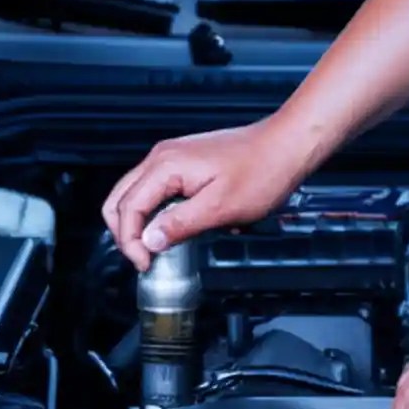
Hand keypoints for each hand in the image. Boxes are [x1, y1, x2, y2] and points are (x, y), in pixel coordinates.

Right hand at [101, 117, 312, 271]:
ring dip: (140, 222)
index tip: (144, 263)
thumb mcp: (221, 207)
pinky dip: (157, 211)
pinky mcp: (186, 162)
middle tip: (144, 259)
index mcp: (166, 166)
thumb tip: (149, 241)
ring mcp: (173, 158)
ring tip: (157, 248)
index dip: (129, 241)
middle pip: (121, 198)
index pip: (127, 207)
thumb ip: (181, 224)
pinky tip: (176, 227)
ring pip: (137, 194)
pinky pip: (158, 189)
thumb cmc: (263, 170)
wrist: (287, 145)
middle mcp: (163, 157)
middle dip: (126, 232)